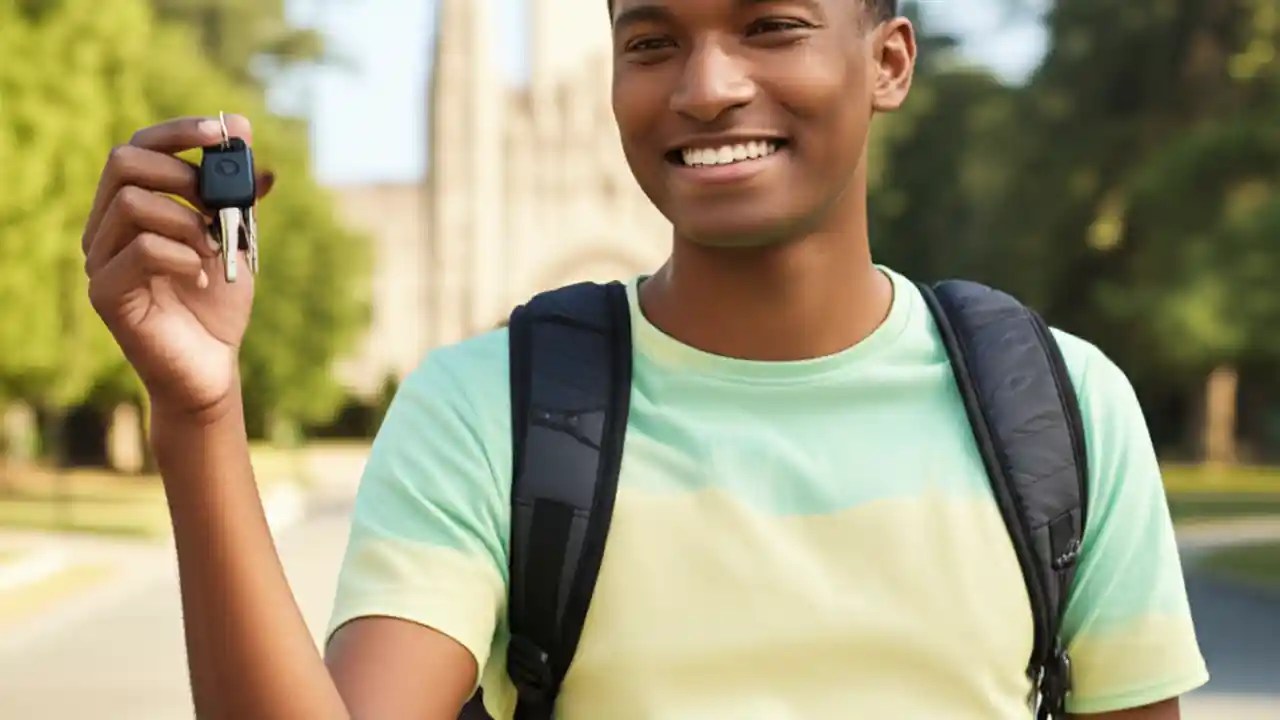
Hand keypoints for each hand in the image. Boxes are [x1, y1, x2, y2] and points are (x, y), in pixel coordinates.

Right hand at [84, 115, 274, 420]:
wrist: (212, 365)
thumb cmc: (219, 302)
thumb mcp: (236, 236)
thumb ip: (237, 189)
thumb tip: (242, 126)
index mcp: (131, 206)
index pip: (138, 146)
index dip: (179, 131)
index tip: (223, 131)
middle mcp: (105, 228)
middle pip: (123, 162)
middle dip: (181, 173)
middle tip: (219, 205)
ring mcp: (100, 260)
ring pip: (131, 203)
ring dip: (188, 219)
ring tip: (213, 249)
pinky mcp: (106, 294)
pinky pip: (141, 251)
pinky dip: (183, 256)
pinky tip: (204, 278)